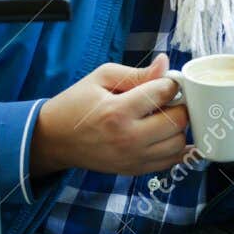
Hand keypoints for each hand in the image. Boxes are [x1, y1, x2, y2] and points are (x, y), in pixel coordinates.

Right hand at [30, 55, 192, 175]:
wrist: (54, 139)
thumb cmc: (77, 104)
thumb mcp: (101, 78)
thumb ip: (137, 73)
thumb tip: (165, 63)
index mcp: (117, 111)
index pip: (164, 93)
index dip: (170, 84)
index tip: (164, 83)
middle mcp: (128, 138)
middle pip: (178, 120)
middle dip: (178, 105)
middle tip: (167, 101)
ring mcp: (133, 158)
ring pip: (179, 143)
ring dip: (178, 128)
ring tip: (162, 118)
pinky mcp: (135, 170)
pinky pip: (171, 161)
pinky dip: (173, 146)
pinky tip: (162, 134)